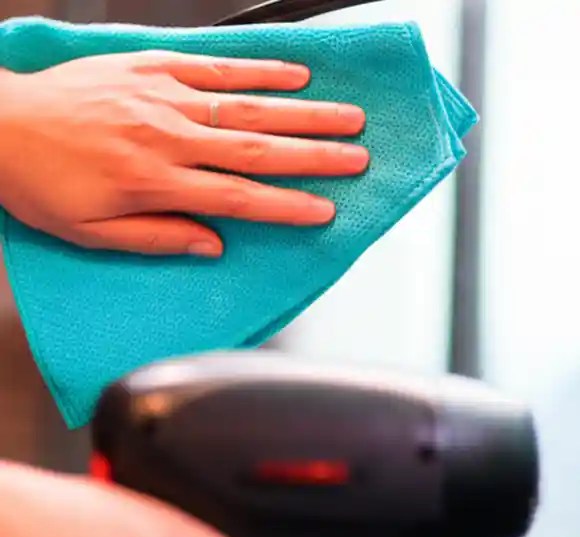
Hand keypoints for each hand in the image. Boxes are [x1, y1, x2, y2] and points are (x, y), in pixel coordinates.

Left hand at [0, 50, 369, 257]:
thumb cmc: (40, 181)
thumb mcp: (90, 232)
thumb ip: (156, 237)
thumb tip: (212, 246)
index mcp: (153, 182)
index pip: (236, 197)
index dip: (286, 205)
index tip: (325, 211)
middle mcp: (166, 137)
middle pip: (256, 148)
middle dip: (315, 155)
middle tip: (359, 158)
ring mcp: (162, 98)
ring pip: (247, 106)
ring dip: (303, 112)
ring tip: (348, 116)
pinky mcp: (152, 67)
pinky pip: (215, 67)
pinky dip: (258, 70)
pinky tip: (295, 75)